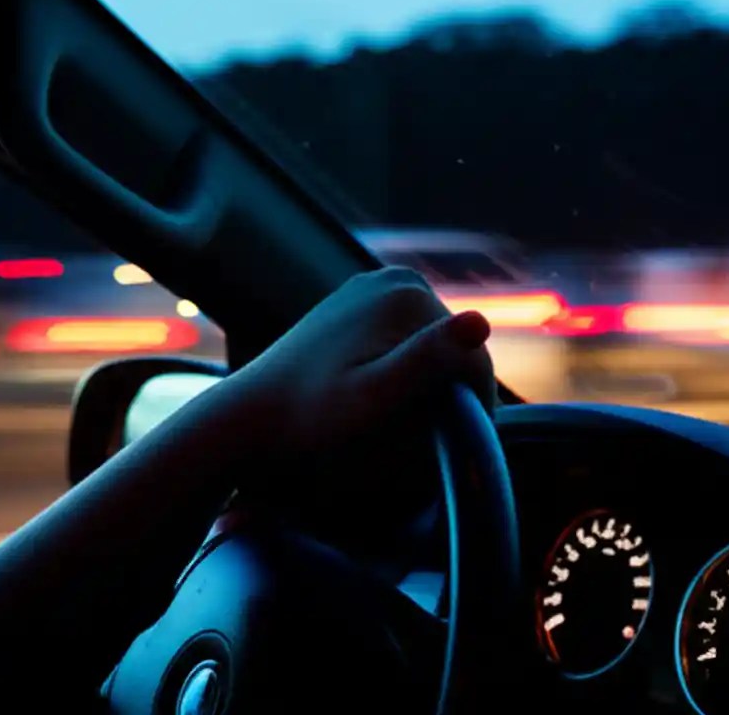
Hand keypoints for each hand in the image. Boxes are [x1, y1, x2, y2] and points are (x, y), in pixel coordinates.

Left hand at [217, 266, 495, 544]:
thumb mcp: (373, 400)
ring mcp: (375, 290)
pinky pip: (405, 348)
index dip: (467, 413)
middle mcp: (395, 279)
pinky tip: (367, 401)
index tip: (436, 449)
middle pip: (454, 355)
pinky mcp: (360, 309)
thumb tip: (481, 321)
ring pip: (433, 355)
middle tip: (401, 441)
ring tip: (381, 423)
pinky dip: (400, 378)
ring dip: (423, 393)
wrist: (247, 419)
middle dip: (441, 399)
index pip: (475, 362)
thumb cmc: (308, 421)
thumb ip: (426, 362)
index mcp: (407, 292)